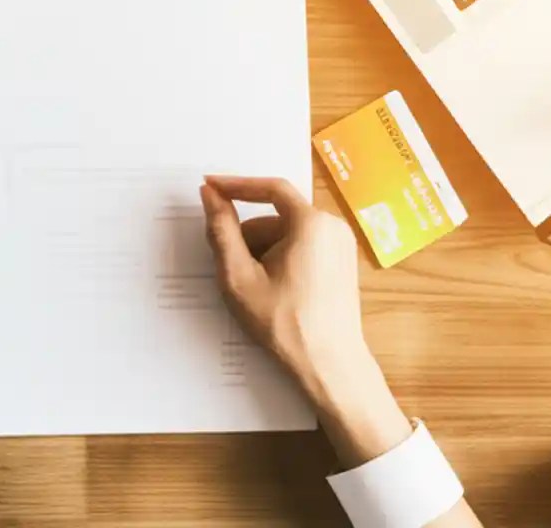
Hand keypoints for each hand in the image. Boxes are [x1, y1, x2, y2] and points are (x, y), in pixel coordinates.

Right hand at [199, 175, 411, 467]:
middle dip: (248, 238)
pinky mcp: (341, 262)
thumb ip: (222, 230)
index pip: (270, 188)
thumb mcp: (239, 277)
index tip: (209, 188)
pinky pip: (302, 247)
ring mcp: (341, 245)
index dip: (236, 185)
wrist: (329, 365)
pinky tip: (271, 291)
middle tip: (229, 270)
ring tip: (253, 290)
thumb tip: (209, 195)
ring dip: (262, 253)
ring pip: (286, 234)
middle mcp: (332, 226)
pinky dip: (280, 261)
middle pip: (275, 218)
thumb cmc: (284, 324)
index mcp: (312, 224)